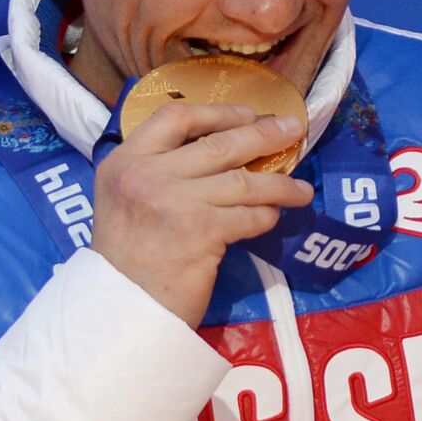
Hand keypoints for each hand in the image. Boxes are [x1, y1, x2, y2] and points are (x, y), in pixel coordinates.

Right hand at [91, 102, 312, 326]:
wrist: (120, 309)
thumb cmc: (127, 257)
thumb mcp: (125, 198)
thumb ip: (158, 170)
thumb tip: (221, 146)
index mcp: (124, 160)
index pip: (174, 116)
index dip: (217, 112)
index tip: (248, 113)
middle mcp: (146, 175)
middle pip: (218, 144)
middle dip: (264, 134)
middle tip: (294, 129)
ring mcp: (174, 201)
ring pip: (242, 181)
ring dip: (279, 183)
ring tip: (301, 189)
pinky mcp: (201, 231)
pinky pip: (248, 216)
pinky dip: (266, 216)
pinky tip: (274, 217)